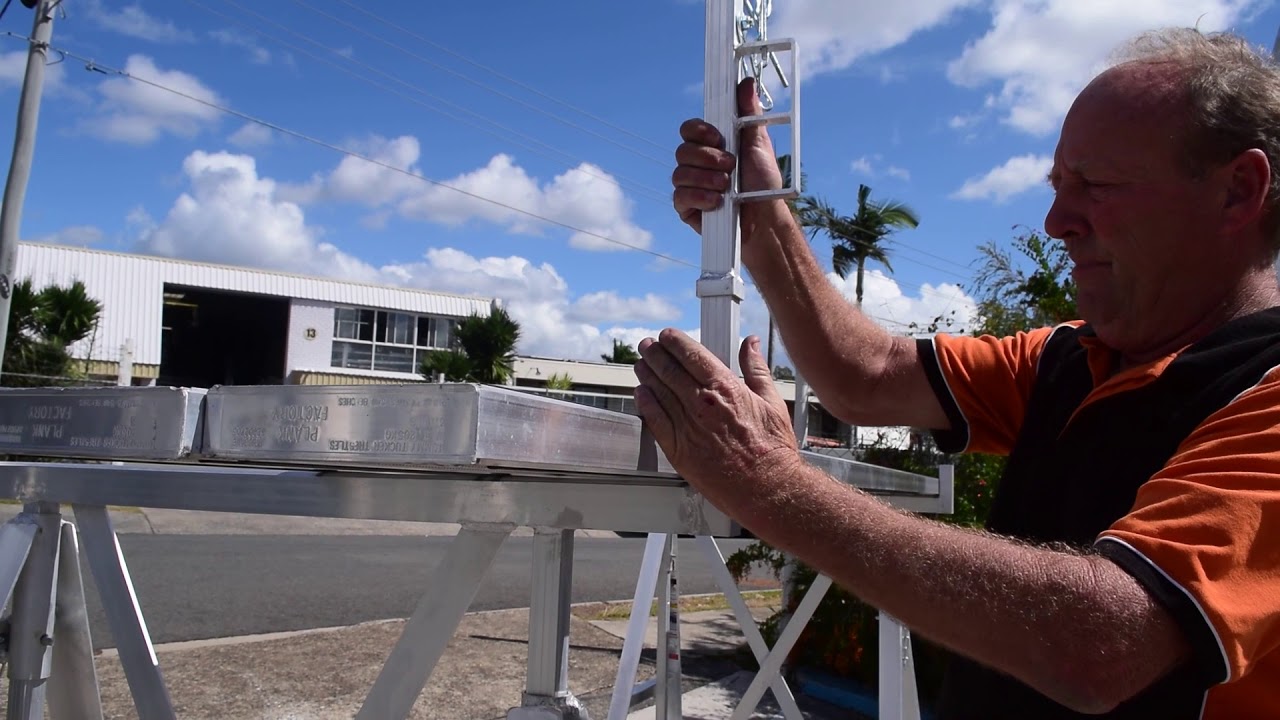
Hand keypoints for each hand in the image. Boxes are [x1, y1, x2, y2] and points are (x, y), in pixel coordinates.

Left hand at [633, 329, 799, 503]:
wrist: (768, 488)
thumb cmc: (773, 450)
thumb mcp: (772, 402)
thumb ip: (756, 369)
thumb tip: (751, 343)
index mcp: (725, 389)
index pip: (692, 355)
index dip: (675, 342)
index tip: (667, 336)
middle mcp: (702, 404)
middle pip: (669, 370)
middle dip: (655, 354)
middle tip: (646, 345)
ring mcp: (687, 427)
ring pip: (659, 392)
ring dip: (647, 375)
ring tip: (641, 365)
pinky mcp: (678, 450)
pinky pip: (655, 421)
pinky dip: (646, 404)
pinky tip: (641, 394)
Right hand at [672, 78, 783, 234]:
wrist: (764, 220)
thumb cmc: (764, 184)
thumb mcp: (759, 144)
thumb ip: (749, 113)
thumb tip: (746, 83)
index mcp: (712, 146)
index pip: (689, 129)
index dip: (699, 131)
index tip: (718, 138)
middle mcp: (699, 164)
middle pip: (682, 150)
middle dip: (708, 159)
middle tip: (730, 167)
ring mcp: (691, 186)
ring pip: (680, 173)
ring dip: (706, 179)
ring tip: (726, 187)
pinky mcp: (687, 208)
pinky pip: (679, 196)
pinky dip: (699, 198)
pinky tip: (717, 203)